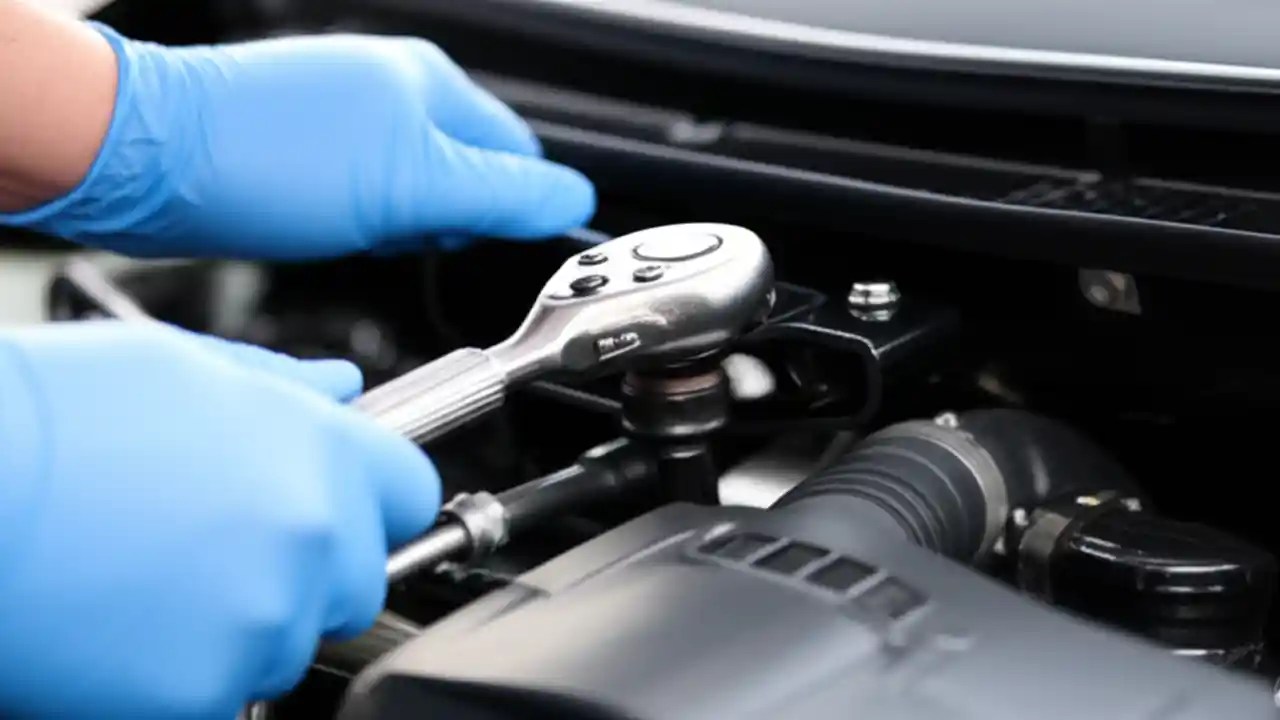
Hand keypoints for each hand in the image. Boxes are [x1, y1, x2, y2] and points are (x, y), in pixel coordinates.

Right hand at [0, 321, 438, 717]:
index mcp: (316, 449)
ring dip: (244, 627)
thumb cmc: (46, 421)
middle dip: (308, 573)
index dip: (372, 500)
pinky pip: (227, 697)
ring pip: (292, 643)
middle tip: (217, 548)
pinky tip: (128, 630)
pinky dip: (186, 679)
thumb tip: (341, 385)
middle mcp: (309, 535)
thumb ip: (277, 384)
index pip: (408, 490)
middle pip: (359, 579)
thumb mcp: (171, 366)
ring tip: (153, 580)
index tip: (340, 508)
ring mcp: (263, 620)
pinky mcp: (205, 693)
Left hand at [2, 26, 594, 258]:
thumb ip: (503, 195)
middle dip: (447, 217)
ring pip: (412, 185)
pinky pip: (365, 191)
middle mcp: (389, 87)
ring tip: (357, 230)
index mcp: (430, 83)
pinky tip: (328, 227)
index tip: (481, 238)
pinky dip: (360, 219)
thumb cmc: (270, 159)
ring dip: (401, 222)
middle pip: (465, 170)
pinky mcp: (303, 144)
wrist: (146, 157)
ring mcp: (344, 113)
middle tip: (403, 232)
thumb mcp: (412, 188)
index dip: (511, 205)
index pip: (518, 152)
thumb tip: (571, 200)